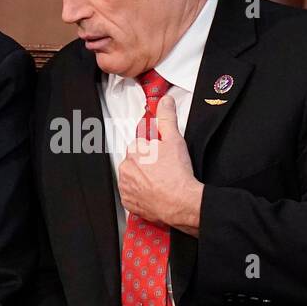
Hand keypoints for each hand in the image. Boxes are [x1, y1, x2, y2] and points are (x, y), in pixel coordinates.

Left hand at [118, 95, 203, 236]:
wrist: (180, 202)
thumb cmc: (177, 175)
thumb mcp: (175, 139)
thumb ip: (167, 118)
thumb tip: (165, 102)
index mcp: (134, 150)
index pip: (141, 145)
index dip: (154, 150)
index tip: (162, 157)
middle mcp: (125, 168)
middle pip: (136, 161)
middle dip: (147, 164)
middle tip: (164, 169)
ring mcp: (126, 186)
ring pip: (133, 177)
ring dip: (143, 178)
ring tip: (160, 181)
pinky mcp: (128, 202)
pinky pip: (133, 195)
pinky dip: (141, 194)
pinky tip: (155, 192)